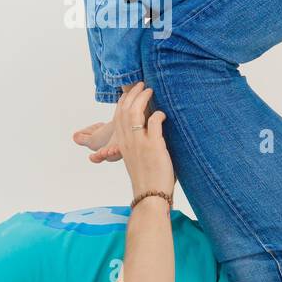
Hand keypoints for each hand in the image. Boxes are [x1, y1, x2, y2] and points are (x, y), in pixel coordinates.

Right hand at [114, 82, 173, 197]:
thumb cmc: (148, 178)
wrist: (151, 196)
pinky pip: (154, 123)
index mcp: (122, 145)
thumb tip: (150, 129)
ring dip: (143, 99)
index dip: (124, 101)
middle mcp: (128, 142)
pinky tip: (163, 114)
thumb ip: (139, 143)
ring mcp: (140, 143)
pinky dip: (158, 114)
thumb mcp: (137, 159)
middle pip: (125, 110)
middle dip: (132, 94)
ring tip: (151, 90)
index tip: (131, 91)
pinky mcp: (154, 147)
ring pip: (135, 113)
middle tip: (142, 85)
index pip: (118, 116)